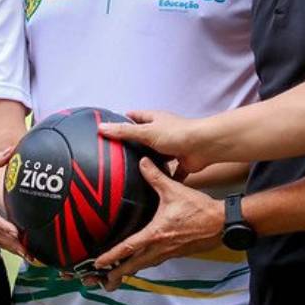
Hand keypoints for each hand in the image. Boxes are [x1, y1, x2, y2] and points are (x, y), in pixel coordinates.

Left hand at [92, 157, 222, 290]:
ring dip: (131, 270)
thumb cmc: (199, 210)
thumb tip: (143, 162)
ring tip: (119, 275)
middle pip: (134, 265)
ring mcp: (169, 252)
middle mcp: (160, 247)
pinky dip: (145, 263)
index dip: (112, 256)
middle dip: (118, 274)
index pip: (128, 248)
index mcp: (156, 234)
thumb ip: (155, 176)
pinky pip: (156, 261)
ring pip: (145, 265)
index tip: (99, 263)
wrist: (221, 223)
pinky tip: (143, 260)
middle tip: (104, 281)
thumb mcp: (174, 190)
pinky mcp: (177, 252)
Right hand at [99, 110, 214, 178]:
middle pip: (146, 137)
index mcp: (155, 120)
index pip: (136, 117)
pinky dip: (165, 178)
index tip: (111, 127)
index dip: (124, 120)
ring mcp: (173, 147)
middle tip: (119, 154)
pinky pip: (171, 172)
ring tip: (133, 173)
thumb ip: (124, 132)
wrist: (203, 146)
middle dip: (135, 144)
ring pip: (158, 155)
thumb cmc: (177, 134)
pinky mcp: (181, 162)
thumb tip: (101, 128)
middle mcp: (164, 132)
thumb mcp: (146, 132)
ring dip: (150, 162)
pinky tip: (155, 187)